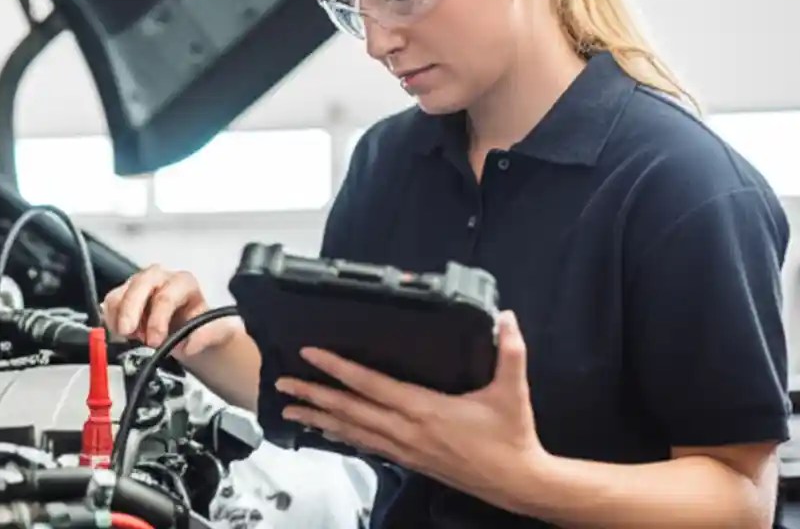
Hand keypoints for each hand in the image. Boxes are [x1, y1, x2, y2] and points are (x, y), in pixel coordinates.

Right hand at [101, 265, 242, 360]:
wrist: (192, 333)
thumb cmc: (202, 327)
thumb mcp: (216, 332)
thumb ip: (207, 335)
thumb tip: (190, 344)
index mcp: (184, 283)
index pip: (166, 296)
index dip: (158, 320)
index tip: (155, 341)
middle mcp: (160, 279)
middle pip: (139, 285)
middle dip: (131, 311)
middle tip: (128, 333)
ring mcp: (140, 286)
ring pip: (120, 293)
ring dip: (120, 318)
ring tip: (130, 337)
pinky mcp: (124, 297)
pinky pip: (110, 304)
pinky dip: (111, 321)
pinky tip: (123, 335)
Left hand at [274, 311, 549, 511]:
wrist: (517, 483)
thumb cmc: (511, 438)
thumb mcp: (512, 392)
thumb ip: (511, 352)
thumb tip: (508, 318)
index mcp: (424, 409)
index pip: (371, 384)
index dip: (338, 368)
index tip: (311, 354)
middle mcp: (407, 430)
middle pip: (349, 410)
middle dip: (313, 396)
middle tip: (282, 384)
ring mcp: (405, 449)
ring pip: (352, 431)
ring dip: (319, 419)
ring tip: (291, 410)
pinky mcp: (410, 461)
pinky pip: (367, 446)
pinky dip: (343, 436)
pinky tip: (327, 431)